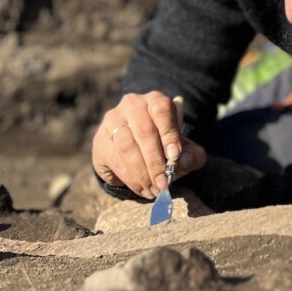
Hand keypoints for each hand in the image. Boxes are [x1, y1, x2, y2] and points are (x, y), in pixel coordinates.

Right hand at [92, 92, 207, 198]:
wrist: (137, 153)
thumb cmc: (165, 146)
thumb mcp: (184, 150)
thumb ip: (191, 155)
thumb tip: (181, 161)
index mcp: (155, 100)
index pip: (162, 109)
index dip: (169, 132)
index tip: (174, 156)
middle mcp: (132, 105)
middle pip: (144, 130)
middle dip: (155, 160)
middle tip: (163, 182)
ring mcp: (112, 121)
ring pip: (126, 145)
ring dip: (141, 172)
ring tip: (153, 189)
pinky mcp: (100, 140)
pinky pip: (114, 158)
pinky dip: (129, 177)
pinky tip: (141, 188)